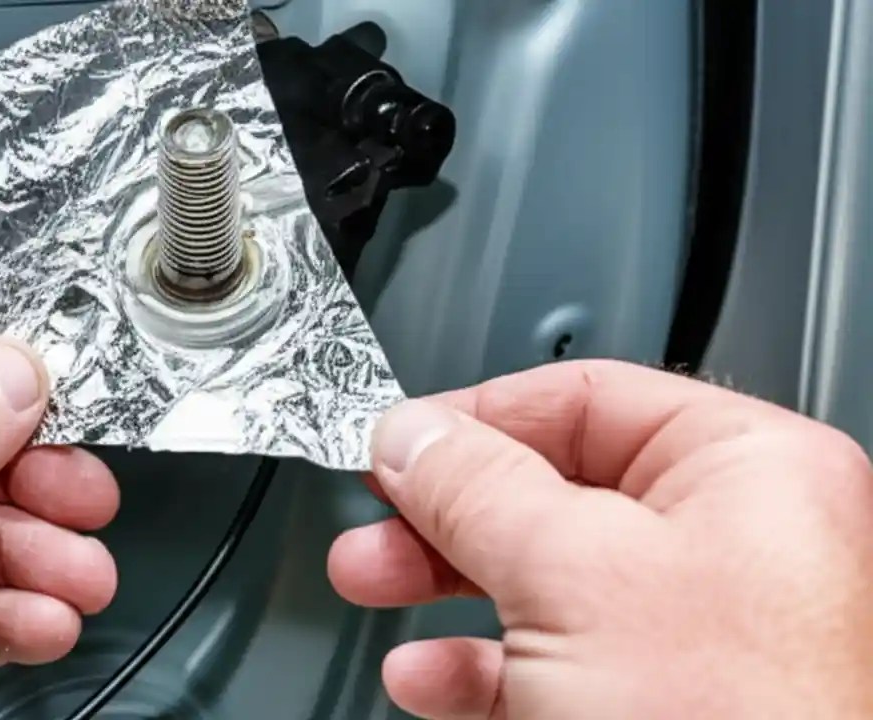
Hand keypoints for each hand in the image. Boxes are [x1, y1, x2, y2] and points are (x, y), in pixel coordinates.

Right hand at [329, 360, 872, 718]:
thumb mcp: (569, 572)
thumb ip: (476, 486)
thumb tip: (411, 435)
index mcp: (747, 471)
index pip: (585, 400)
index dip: (476, 415)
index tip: (396, 439)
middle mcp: (730, 543)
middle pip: (549, 490)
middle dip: (442, 509)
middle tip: (376, 513)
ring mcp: (695, 632)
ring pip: (539, 578)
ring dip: (440, 583)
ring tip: (373, 581)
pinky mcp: (659, 705)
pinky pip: (550, 661)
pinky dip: (477, 664)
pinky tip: (428, 676)